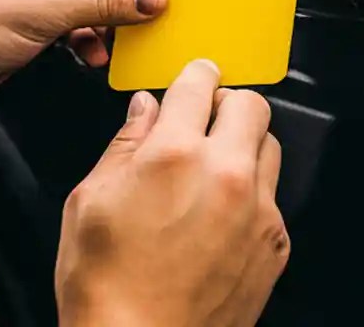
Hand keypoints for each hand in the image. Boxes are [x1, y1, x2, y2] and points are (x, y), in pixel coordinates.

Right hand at [56, 60, 288, 326]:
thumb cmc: (108, 288)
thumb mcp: (89, 202)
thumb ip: (123, 145)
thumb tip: (143, 111)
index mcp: (173, 155)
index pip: (199, 82)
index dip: (194, 75)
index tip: (193, 79)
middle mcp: (224, 174)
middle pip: (250, 103)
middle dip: (226, 103)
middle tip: (204, 121)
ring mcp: (257, 209)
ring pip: (269, 145)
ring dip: (244, 144)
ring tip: (213, 167)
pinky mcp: (275, 241)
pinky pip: (275, 194)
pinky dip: (252, 191)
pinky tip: (221, 213)